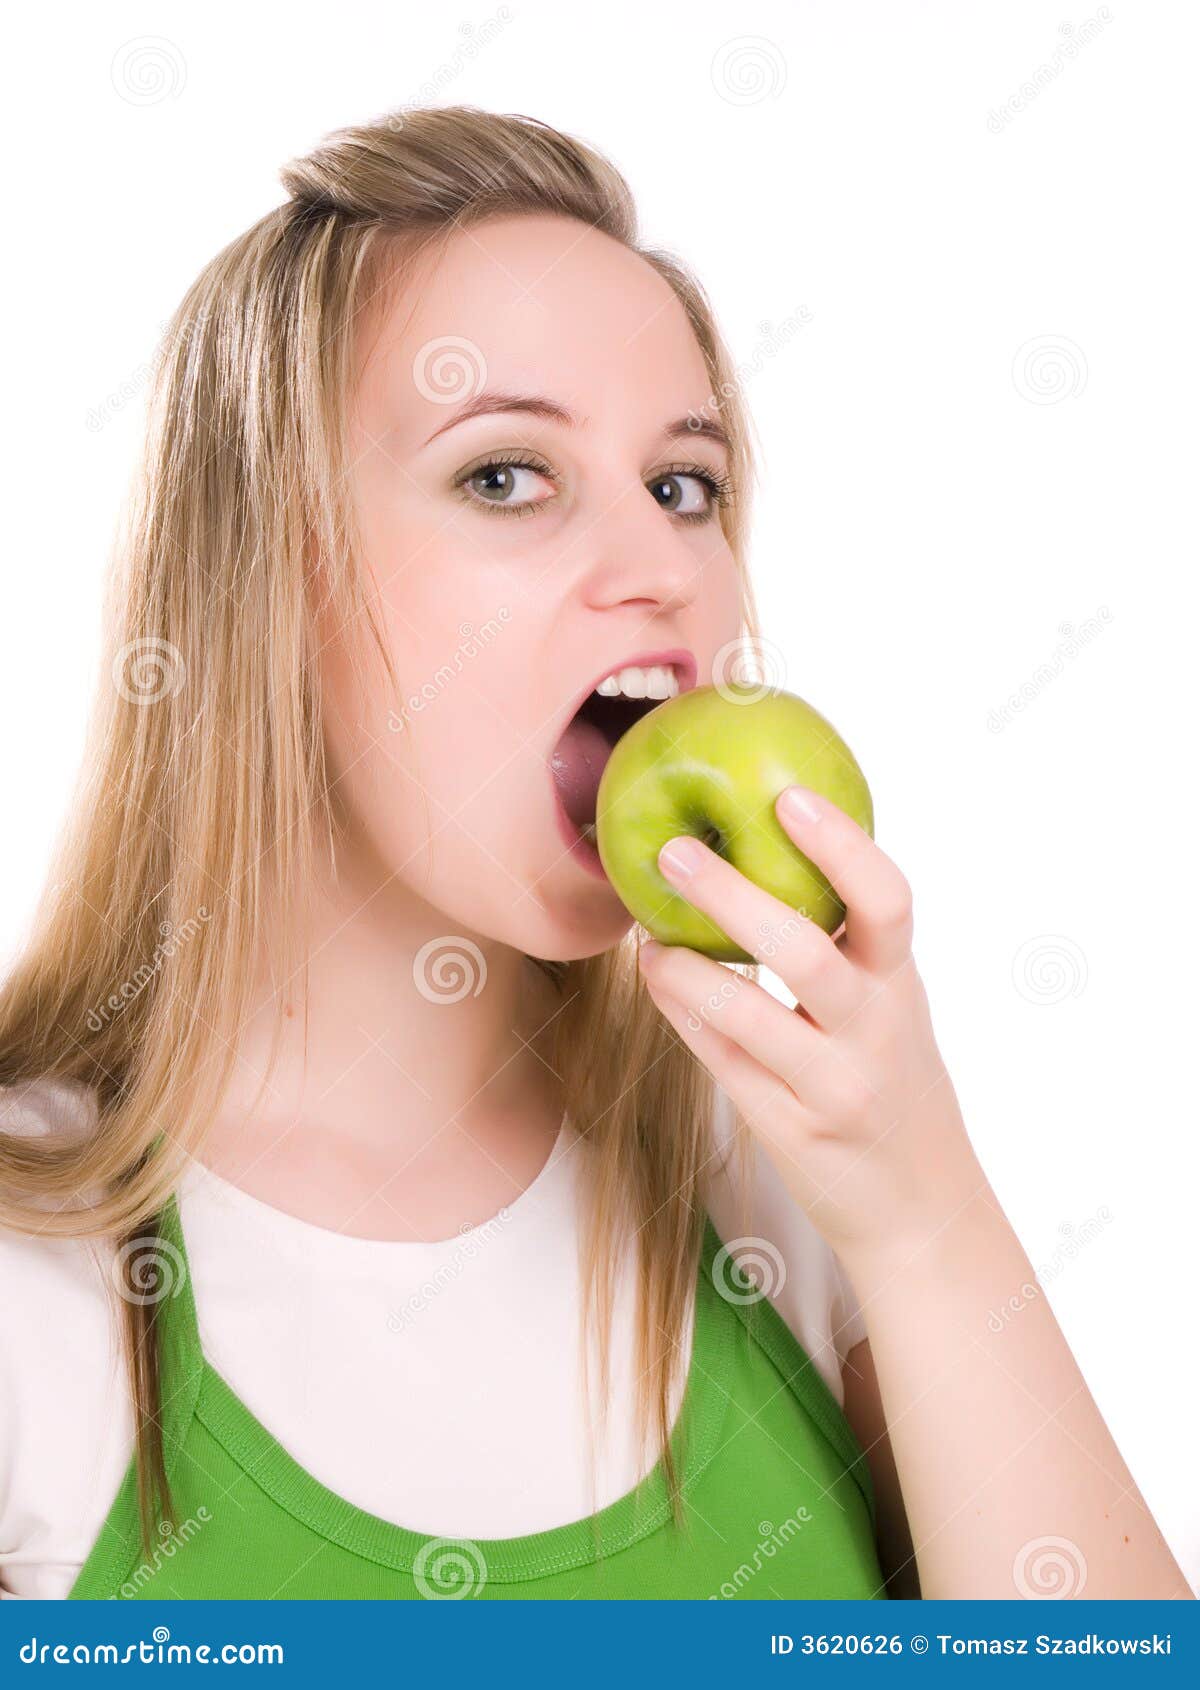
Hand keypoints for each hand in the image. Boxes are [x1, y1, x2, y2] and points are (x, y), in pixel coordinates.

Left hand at [637, 783, 988, 1273]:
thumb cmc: (891, 1083)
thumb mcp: (889, 1007)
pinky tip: (657, 975)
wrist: (922, 1207)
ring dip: (687, 966)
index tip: (789, 796)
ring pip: (749, 1016)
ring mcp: (833, 1086)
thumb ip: (847, 945)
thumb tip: (772, 849)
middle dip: (734, 895)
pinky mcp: (790, 1130)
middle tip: (675, 851)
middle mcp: (875, 1032)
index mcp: (900, 984)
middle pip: (805, 951)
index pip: (887, 900)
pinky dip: (683, 1013)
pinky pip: (723, 1062)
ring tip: (643, 931)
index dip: (842, 845)